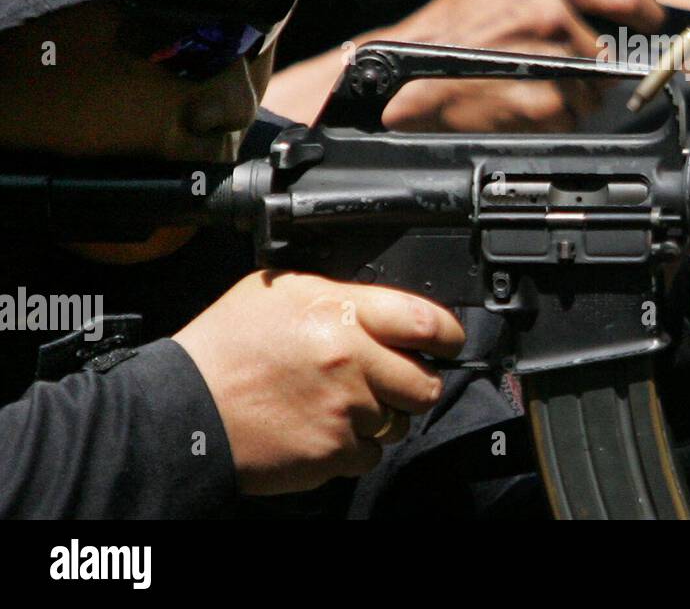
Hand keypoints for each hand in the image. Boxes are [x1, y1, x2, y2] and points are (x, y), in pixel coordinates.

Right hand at [174, 271, 464, 495]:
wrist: (182, 411)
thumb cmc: (226, 348)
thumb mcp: (282, 293)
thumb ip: (340, 297)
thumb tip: (380, 308)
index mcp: (342, 313)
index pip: (427, 321)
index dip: (449, 334)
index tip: (450, 342)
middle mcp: (350, 361)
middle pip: (425, 383)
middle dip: (415, 384)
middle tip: (390, 381)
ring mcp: (344, 412)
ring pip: (397, 423)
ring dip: (379, 418)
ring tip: (336, 404)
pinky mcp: (331, 453)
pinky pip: (368, 455)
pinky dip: (352, 448)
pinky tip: (321, 429)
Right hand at [379, 0, 665, 130]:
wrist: (409, 71)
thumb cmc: (457, 27)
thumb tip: (641, 4)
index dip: (657, 15)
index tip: (670, 26)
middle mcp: (550, 15)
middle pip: (613, 51)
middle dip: (595, 64)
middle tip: (554, 63)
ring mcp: (548, 61)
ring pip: (596, 89)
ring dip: (574, 92)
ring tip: (529, 80)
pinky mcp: (543, 104)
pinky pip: (575, 116)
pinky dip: (556, 116)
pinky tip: (523, 99)